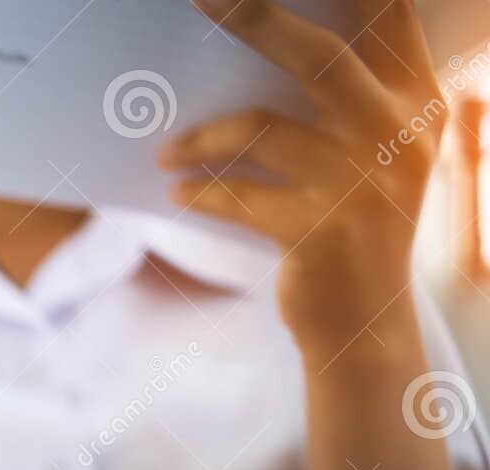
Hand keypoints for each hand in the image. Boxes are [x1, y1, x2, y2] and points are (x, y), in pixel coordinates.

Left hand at [160, 0, 439, 341]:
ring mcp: (360, 185)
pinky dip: (201, 193)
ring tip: (167, 151)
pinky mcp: (320, 233)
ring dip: (201, 138)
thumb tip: (264, 33)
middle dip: (257, 18)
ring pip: (262, 127)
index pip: (391, 14)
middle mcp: (397, 136)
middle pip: (321, 56)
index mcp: (417, 102)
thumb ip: (349, 95)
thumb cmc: (355, 223)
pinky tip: (179, 192)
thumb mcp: (373, 153)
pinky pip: (239, 197)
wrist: (365, 324)